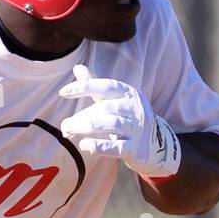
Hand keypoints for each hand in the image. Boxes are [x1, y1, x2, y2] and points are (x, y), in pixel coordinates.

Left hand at [58, 63, 180, 179]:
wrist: (156, 146)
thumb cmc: (128, 119)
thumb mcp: (114, 100)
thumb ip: (96, 85)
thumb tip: (77, 68)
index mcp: (129, 94)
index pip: (105, 86)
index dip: (84, 87)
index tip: (63, 92)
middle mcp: (135, 109)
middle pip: (104, 108)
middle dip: (81, 117)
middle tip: (65, 125)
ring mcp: (138, 129)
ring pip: (110, 125)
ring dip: (86, 128)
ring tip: (69, 132)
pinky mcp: (136, 149)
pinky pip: (116, 147)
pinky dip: (98, 146)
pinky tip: (84, 145)